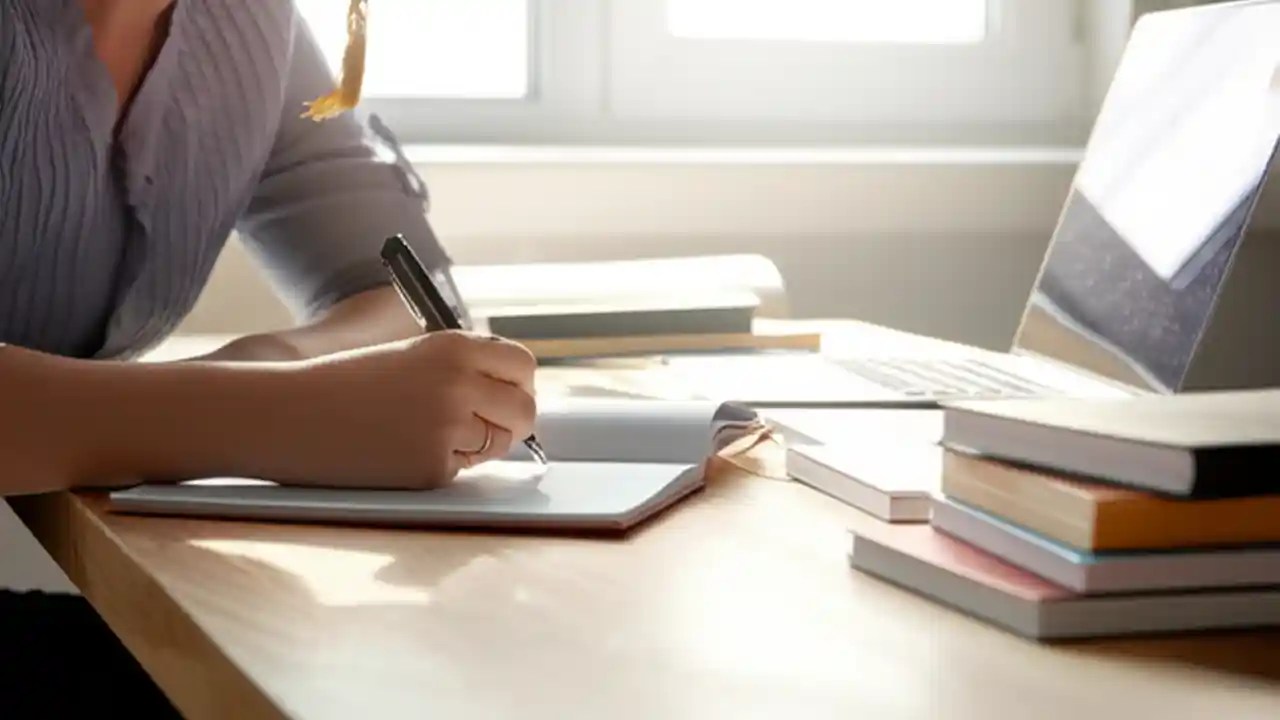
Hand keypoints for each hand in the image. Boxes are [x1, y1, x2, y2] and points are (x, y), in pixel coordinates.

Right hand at [290, 331, 536, 488]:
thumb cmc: (344, 384)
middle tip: (482, 425)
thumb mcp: (412, 356)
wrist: (286, 414)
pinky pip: (459, 471)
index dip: (516, 383)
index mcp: (455, 346)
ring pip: (498, 444)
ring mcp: (448, 428)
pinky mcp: (432, 468)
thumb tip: (513, 394)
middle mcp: (460, 383)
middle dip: (511, 421)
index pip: (523, 365)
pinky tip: (397, 452)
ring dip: (476, 445)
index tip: (504, 393)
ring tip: (422, 434)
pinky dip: (438, 466)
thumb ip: (463, 368)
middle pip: (525, 410)